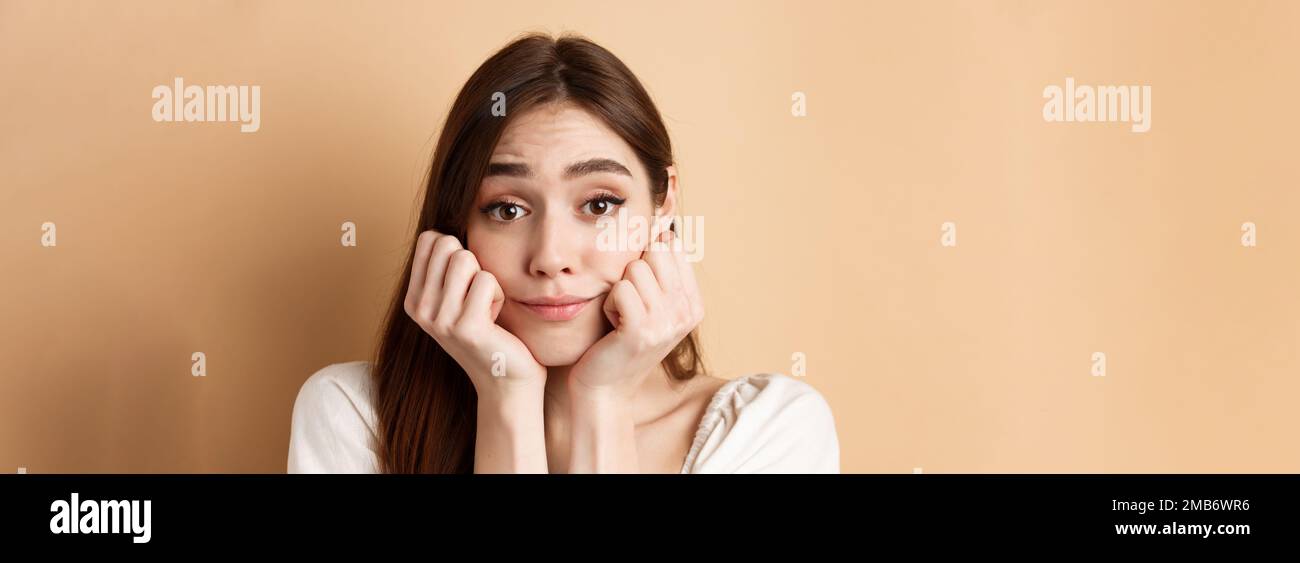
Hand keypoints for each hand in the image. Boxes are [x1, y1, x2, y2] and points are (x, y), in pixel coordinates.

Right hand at [404, 230, 546, 398]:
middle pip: (448, 245)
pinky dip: (500, 295)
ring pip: (466, 259)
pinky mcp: (466, 327)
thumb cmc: (492, 331)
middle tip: (479, 297)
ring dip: (488, 280)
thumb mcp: (459, 295)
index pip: (429, 239)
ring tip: (487, 308)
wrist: (506, 379)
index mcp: (413, 299)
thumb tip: (444, 229)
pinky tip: (496, 321)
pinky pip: (487, 280)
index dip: (458, 250)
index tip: (465, 284)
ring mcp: (439, 320)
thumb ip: (447, 264)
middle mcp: (419, 310)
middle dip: (473, 264)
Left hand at [568, 228, 703, 401]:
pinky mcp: (643, 331)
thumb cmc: (618, 340)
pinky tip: (613, 327)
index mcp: (693, 304)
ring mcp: (668, 323)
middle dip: (631, 272)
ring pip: (635, 268)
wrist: (604, 388)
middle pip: (655, 251)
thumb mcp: (649, 303)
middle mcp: (687, 312)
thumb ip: (661, 269)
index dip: (645, 259)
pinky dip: (609, 304)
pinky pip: (620, 288)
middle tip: (628, 305)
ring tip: (621, 318)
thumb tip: (662, 225)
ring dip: (618, 291)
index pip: (672, 245)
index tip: (641, 293)